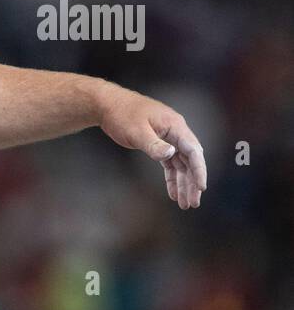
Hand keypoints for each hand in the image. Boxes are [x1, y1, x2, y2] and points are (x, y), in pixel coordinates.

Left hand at [96, 83, 206, 209]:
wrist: (107, 105)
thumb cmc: (122, 115)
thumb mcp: (137, 131)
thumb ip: (154, 144)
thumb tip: (171, 154)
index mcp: (175, 126)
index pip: (193, 151)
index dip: (199, 170)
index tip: (201, 188)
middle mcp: (176, 132)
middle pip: (190, 161)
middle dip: (192, 183)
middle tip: (192, 204)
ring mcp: (168, 138)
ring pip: (181, 164)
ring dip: (183, 183)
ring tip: (184, 204)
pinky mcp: (158, 143)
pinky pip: (170, 164)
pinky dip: (172, 178)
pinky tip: (173, 193)